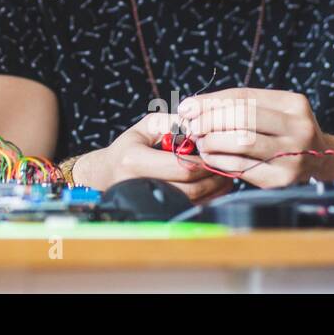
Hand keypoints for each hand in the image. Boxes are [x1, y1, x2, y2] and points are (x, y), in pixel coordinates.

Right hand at [76, 110, 234, 203]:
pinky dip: (208, 198)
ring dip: (214, 188)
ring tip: (224, 173)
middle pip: (190, 187)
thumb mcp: (144, 128)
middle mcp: (140, 185)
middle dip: (213, 175)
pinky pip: (190, 208)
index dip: (202, 160)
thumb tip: (200, 124)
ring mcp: (149, 202)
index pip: (180, 165)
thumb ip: (171, 122)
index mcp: (135, 161)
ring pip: (193, 200)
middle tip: (226, 163)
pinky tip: (215, 185)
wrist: (107, 175)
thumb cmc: (128, 148)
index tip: (213, 150)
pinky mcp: (158, 211)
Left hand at [178, 87, 333, 186]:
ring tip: (200, 141)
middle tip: (192, 126)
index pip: (243, 98)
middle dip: (209, 121)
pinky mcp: (282, 180)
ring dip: (212, 141)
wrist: (319, 160)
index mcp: (294, 104)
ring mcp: (293, 156)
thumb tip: (190, 106)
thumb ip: (234, 104)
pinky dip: (219, 161)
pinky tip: (210, 156)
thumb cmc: (283, 130)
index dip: (210, 102)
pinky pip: (242, 168)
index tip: (188, 107)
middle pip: (242, 119)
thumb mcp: (270, 109)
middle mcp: (299, 129)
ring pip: (241, 143)